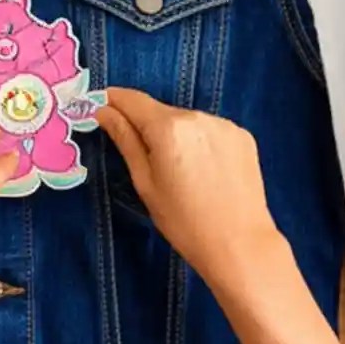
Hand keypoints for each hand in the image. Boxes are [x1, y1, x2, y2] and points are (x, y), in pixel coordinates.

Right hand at [96, 87, 277, 285]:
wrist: (239, 244)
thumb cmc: (183, 221)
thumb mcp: (145, 183)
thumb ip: (125, 140)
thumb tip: (104, 111)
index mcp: (168, 127)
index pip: (132, 100)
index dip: (114, 100)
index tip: (101, 107)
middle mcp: (197, 116)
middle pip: (161, 112)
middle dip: (148, 128)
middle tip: (147, 162)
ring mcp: (224, 124)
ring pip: (187, 122)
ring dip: (177, 136)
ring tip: (183, 173)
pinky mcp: (243, 135)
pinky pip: (210, 131)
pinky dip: (201, 143)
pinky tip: (206, 172)